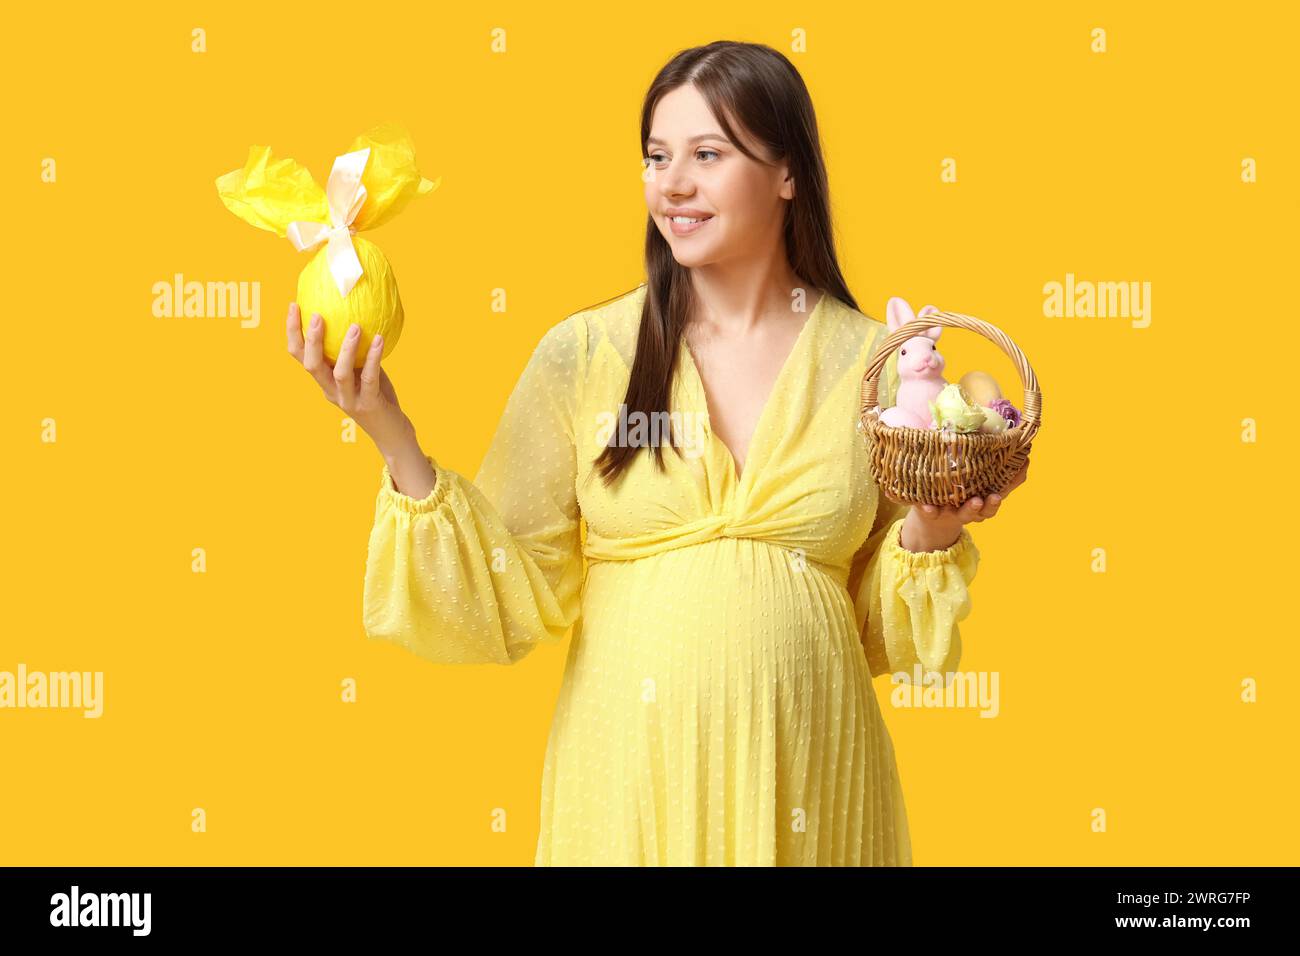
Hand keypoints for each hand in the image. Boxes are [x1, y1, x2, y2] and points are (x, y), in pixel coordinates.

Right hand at [286, 302, 413, 454]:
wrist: (391, 431)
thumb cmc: (376, 396)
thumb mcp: (361, 371)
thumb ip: (355, 351)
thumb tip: (355, 313)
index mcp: (324, 381)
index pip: (300, 356)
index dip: (293, 333)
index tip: (293, 306)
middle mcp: (331, 391)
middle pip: (312, 365)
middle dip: (310, 340)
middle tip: (316, 315)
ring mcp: (349, 400)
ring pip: (340, 373)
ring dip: (346, 348)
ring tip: (355, 325)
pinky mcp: (368, 405)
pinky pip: (369, 378)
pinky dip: (373, 357)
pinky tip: (379, 339)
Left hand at [885, 456, 1029, 550]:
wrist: (930, 511)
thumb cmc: (959, 489)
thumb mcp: (979, 480)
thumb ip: (1000, 469)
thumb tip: (1026, 454)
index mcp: (981, 500)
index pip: (995, 500)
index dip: (999, 497)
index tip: (1000, 492)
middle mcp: (968, 509)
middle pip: (980, 512)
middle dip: (984, 507)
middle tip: (983, 499)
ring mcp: (949, 511)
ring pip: (959, 514)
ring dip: (964, 509)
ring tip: (966, 502)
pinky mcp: (930, 511)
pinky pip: (929, 512)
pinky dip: (929, 510)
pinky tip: (927, 506)